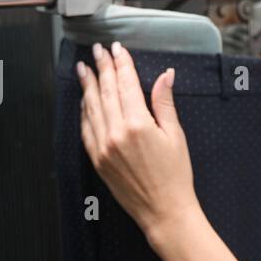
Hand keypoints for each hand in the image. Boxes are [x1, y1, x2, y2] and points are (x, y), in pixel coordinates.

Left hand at [78, 41, 199, 240]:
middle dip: (102, 68)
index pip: (126, 84)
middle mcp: (116, 133)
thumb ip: (164, 103)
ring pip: (92, 107)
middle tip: (98, 51)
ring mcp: (103, 147)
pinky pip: (86, 128)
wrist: (164, 211)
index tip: (117, 49)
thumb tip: (165, 76)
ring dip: (87, 85)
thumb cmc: (176, 176)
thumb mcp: (176, 136)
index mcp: (138, 124)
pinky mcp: (97, 159)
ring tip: (84, 68)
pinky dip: (84, 111)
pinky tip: (84, 99)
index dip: (121, 64)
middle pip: (106, 91)